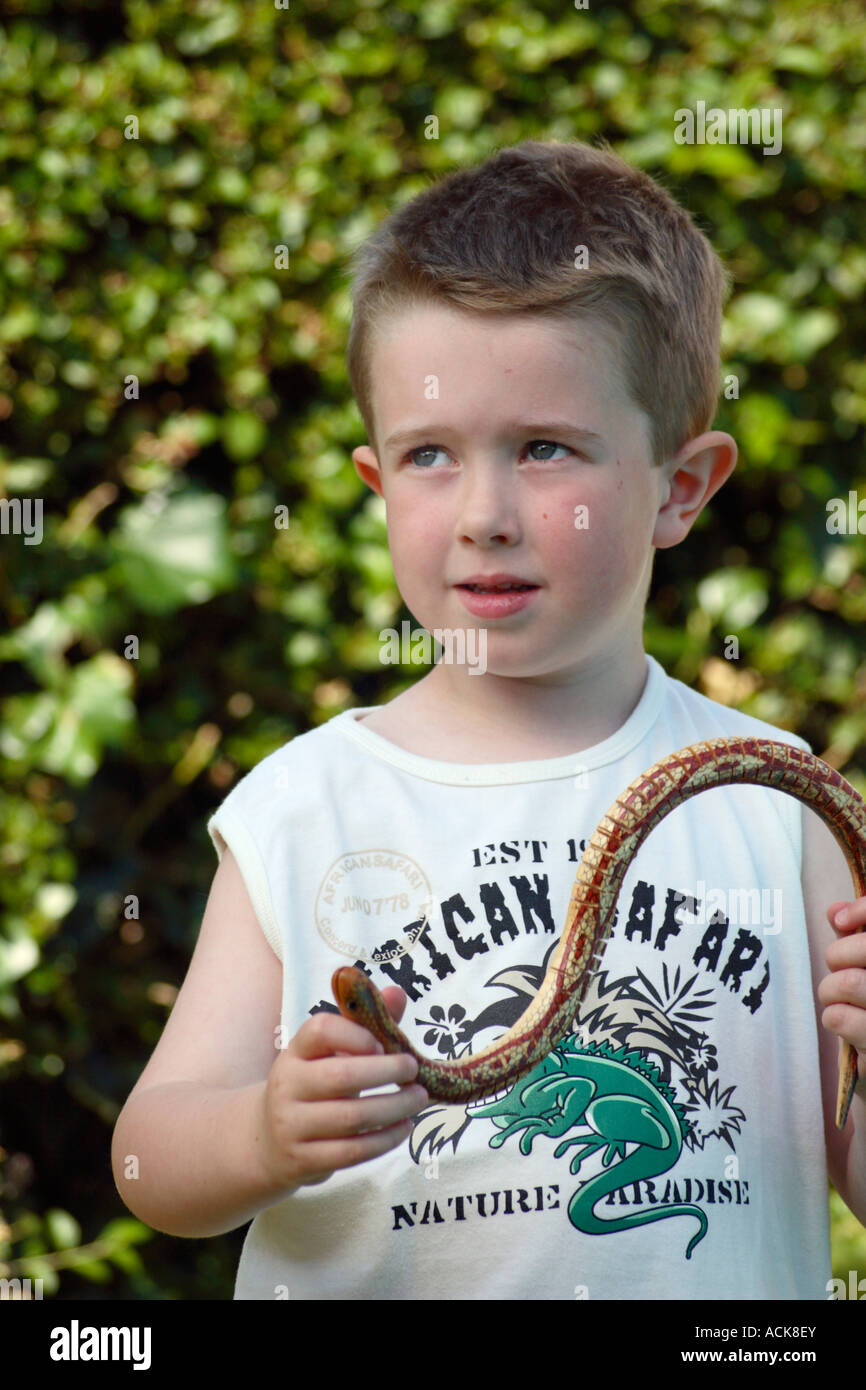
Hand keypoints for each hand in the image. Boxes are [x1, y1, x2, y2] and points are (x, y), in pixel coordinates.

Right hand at [258, 986, 427, 1191]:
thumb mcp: (331, 1053)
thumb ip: (365, 1024)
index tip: (382, 1043)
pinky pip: (351, 1151)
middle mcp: (288, 1085)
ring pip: (351, 1117)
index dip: (355, 1034)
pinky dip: (384, 1140)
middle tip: (414, 1069)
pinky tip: (404, 1127)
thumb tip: (397, 994)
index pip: (320, 1030)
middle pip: (341, 1076)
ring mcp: (292, 1124)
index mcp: (296, 1051)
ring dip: (394, 1108)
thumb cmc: (316, 1086)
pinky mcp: (303, 1159)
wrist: (269, 1140)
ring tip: (419, 1099)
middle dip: (386, 1072)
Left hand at [820, 898, 865, 1096]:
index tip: (841, 921)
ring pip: (847, 983)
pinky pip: (839, 1018)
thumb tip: (835, 912)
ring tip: (837, 998)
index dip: (861, 911)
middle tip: (838, 969)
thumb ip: (859, 937)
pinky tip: (845, 1023)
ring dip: (830, 989)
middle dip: (838, 956)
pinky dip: (833, 1017)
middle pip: (863, 950)